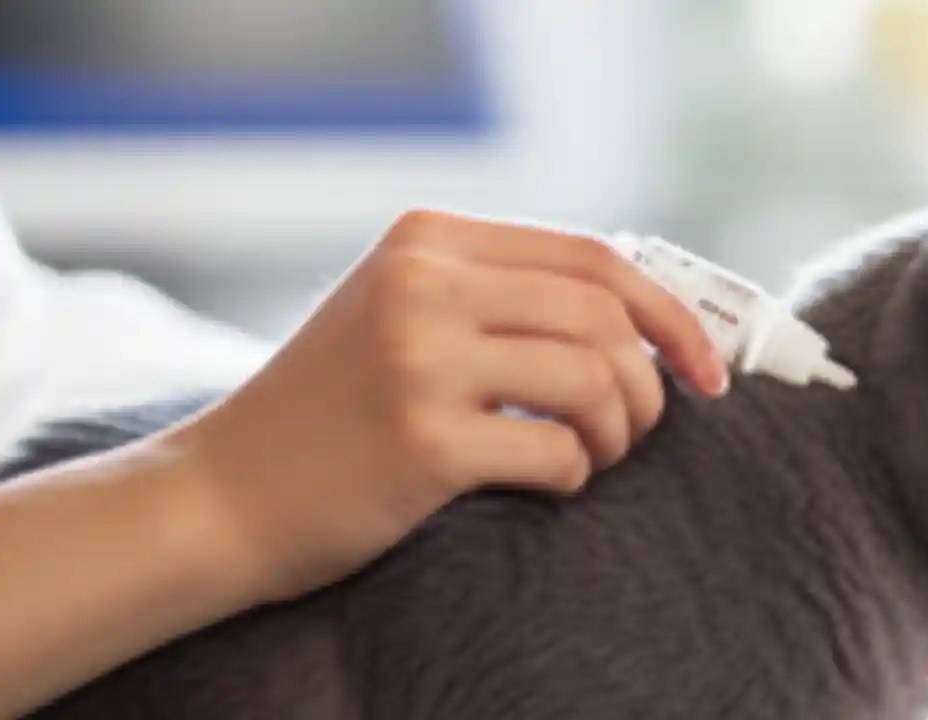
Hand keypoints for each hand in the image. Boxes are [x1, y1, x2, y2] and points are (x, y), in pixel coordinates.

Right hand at [185, 210, 727, 604]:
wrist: (222, 493)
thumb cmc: (332, 409)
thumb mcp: (403, 312)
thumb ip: (500, 293)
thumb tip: (640, 315)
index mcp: (429, 239)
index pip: (594, 257)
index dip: (669, 313)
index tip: (705, 368)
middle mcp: (424, 283)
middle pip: (605, 313)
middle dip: (652, 379)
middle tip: (643, 427)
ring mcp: (419, 358)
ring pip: (595, 377)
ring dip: (622, 430)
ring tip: (598, 456)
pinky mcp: (421, 440)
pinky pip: (558, 452)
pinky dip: (577, 474)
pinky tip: (551, 483)